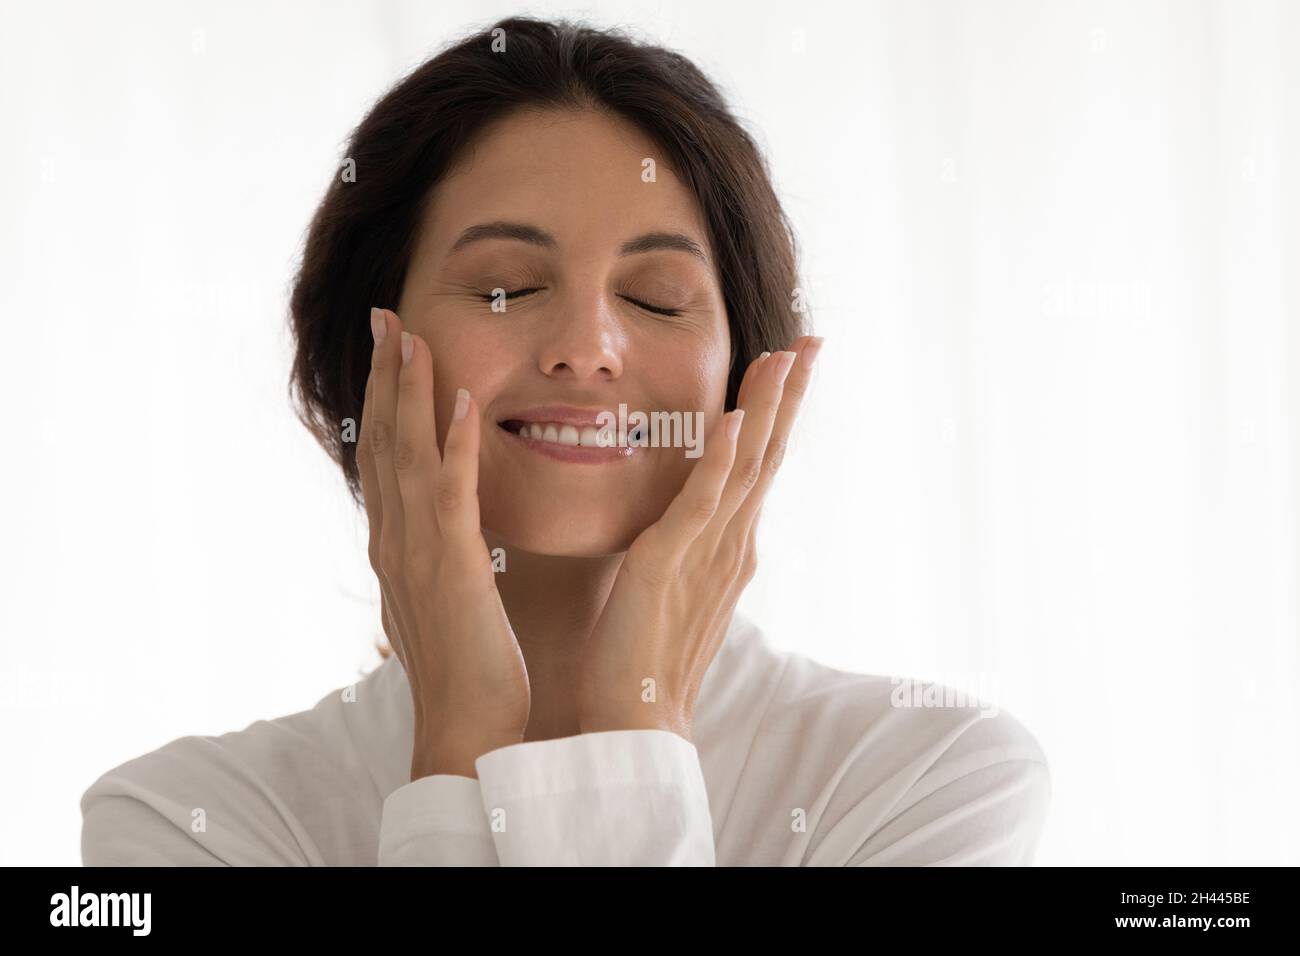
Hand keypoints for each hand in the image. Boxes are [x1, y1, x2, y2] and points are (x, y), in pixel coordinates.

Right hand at [358, 307, 530, 779]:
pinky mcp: (452, 569)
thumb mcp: (443, 596)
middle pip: (383, 443)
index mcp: (394, 546)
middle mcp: (394, 542)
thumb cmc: (466, 666)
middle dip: (384, 377)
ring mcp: (416, 554)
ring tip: (413, 338)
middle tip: (386, 318)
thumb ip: (436, 553)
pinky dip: (453, 445)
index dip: (383, 399)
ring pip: (407, 457)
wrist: (466, 726)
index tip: (389, 348)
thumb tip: (438, 524)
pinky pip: (451, 496)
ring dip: (408, 393)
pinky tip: (462, 403)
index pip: (383, 456)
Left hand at [575, 336, 822, 738]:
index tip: (789, 364)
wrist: (637, 719)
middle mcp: (731, 546)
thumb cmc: (648, 659)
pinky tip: (735, 419)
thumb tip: (700, 521)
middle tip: (812, 341)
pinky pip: (701, 503)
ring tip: (784, 356)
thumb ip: (692, 550)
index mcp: (730, 549)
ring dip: (766, 409)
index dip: (778, 414)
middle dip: (790, 396)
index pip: (760, 467)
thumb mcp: (676, 589)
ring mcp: (707, 554)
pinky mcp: (669, 562)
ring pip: (746, 468)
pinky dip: (721, 460)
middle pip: (769, 456)